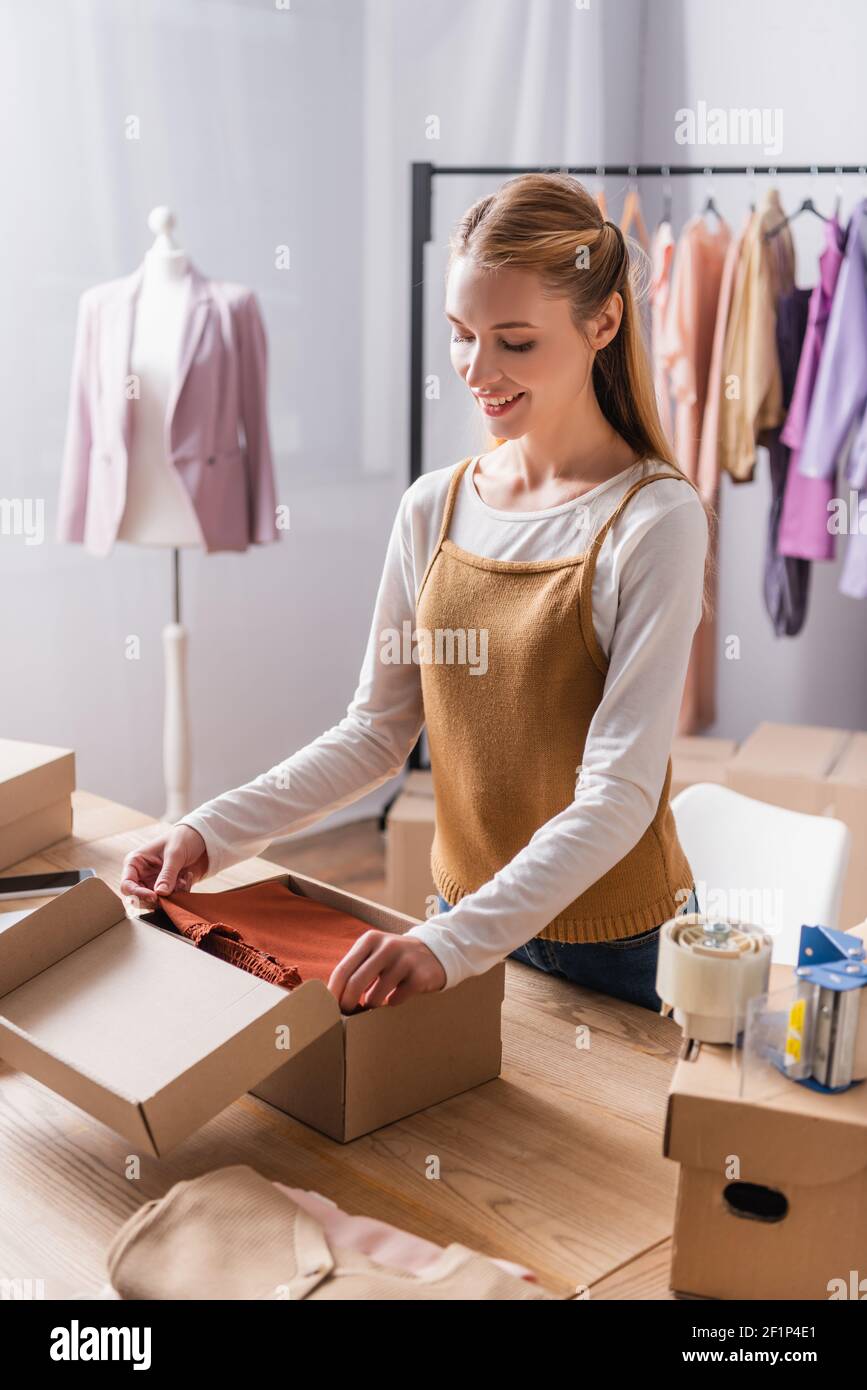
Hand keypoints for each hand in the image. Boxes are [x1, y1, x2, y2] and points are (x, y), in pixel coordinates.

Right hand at [120, 825, 208, 906]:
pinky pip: (170, 900)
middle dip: (156, 899)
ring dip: (170, 896)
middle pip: (138, 898)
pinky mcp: (167, 888)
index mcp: (135, 863)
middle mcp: (142, 875)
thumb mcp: (175, 854)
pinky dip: (180, 894)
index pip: (127, 885)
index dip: (137, 894)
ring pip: (155, 902)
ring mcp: (154, 883)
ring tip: (182, 880)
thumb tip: (160, 893)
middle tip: (171, 892)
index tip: (154, 896)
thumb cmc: (182, 839)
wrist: (201, 838)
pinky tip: (186, 878)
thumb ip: (167, 874)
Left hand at [327, 931, 446, 1011]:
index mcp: (370, 940)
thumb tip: (333, 998)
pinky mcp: (420, 975)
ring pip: (375, 996)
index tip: (330, 1007)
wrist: (434, 953)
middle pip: (356, 983)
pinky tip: (396, 997)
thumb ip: (355, 969)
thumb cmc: (394, 959)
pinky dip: (392, 1003)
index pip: (343, 970)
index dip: (334, 993)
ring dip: (371, 1005)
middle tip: (347, 1014)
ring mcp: (405, 960)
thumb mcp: (374, 954)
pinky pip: (396, 1000)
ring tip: (375, 1004)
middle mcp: (387, 946)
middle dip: (347, 1004)